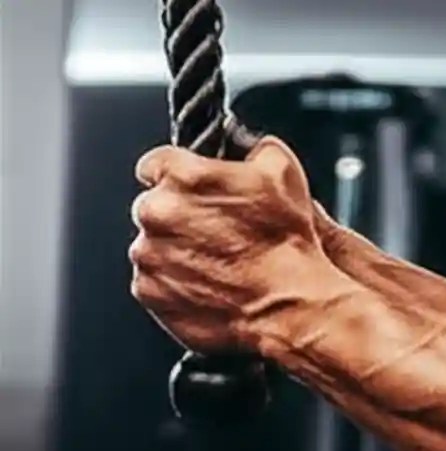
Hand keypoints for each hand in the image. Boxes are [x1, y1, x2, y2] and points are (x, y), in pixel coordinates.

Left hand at [129, 136, 334, 354]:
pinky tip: (210, 284)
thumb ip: (254, 146)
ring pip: (152, 245)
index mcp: (181, 177)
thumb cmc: (286, 242)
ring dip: (177, 250)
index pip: (154, 164)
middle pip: (153, 206)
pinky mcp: (149, 291)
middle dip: (179, 216)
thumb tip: (245, 143)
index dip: (176, 176)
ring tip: (219, 263)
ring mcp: (148, 255)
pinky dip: (176, 282)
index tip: (191, 190)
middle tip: (218, 233)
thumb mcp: (284, 173)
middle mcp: (155, 212)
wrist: (287, 305)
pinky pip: (154, 281)